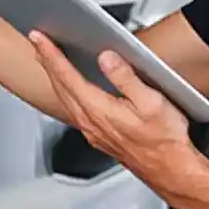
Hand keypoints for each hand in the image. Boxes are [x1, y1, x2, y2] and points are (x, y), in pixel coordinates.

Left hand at [28, 30, 196, 191]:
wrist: (171, 169)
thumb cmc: (165, 140)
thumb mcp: (150, 102)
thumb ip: (126, 77)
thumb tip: (106, 58)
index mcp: (99, 110)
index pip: (67, 76)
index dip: (51, 54)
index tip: (38, 38)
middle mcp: (90, 122)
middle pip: (60, 87)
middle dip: (47, 62)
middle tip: (36, 43)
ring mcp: (93, 132)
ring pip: (65, 99)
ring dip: (54, 77)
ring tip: (48, 61)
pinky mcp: (99, 137)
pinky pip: (74, 110)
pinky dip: (66, 93)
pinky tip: (70, 90)